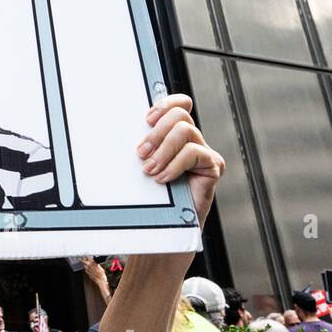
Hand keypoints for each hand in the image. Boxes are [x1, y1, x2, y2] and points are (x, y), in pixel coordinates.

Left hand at [136, 93, 223, 223]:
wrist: (163, 227)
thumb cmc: (149, 198)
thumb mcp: (139, 166)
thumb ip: (139, 148)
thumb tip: (118, 130)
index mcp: (174, 135)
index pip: (180, 104)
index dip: (165, 103)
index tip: (146, 119)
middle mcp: (192, 140)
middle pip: (180, 115)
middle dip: (157, 132)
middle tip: (141, 153)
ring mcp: (204, 153)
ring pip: (185, 130)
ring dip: (163, 150)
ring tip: (151, 170)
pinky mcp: (212, 167)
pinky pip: (195, 152)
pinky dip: (175, 164)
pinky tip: (164, 179)